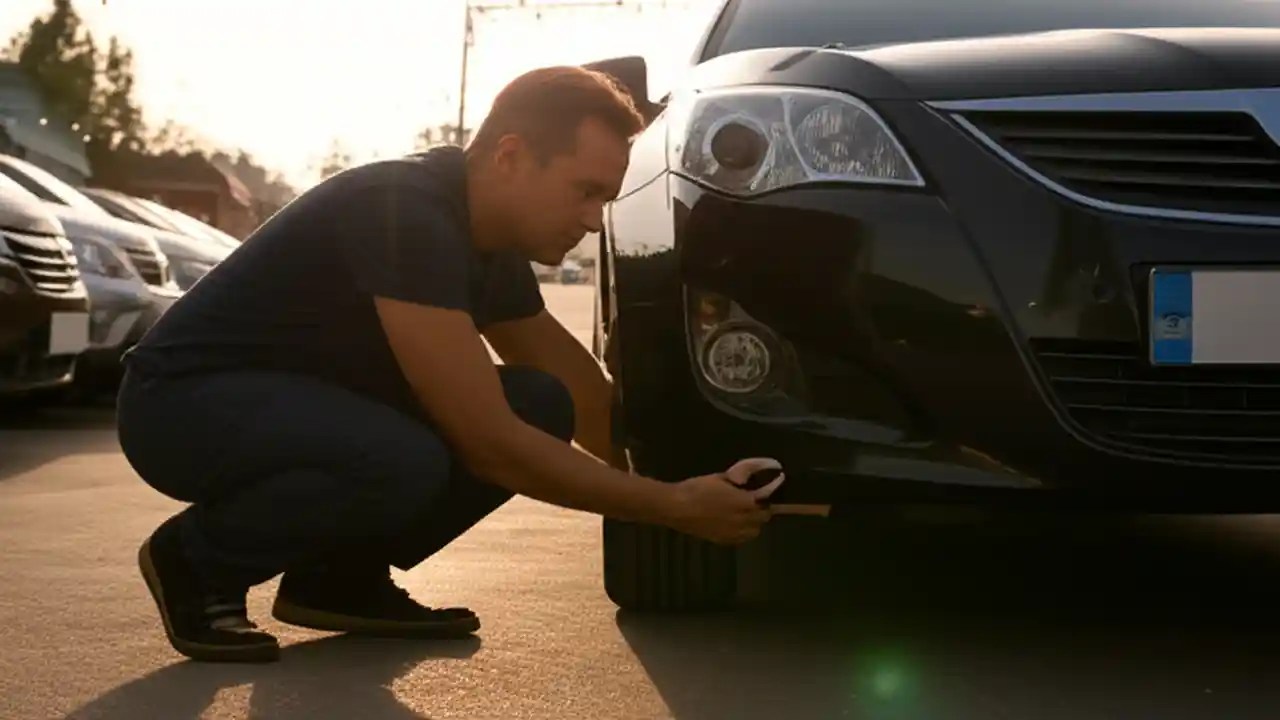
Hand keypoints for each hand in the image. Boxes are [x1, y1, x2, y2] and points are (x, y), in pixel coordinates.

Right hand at [666, 458, 785, 544]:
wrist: (677, 508)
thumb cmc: (697, 489)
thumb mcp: (719, 478)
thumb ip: (737, 480)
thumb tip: (748, 480)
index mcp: (743, 502)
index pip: (765, 504)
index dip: (766, 499)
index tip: (763, 495)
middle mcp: (742, 520)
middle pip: (762, 519)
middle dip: (761, 511)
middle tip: (752, 504)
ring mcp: (733, 533)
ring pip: (753, 532)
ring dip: (753, 524)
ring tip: (744, 516)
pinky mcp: (723, 540)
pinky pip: (740, 539)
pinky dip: (742, 533)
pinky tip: (733, 525)